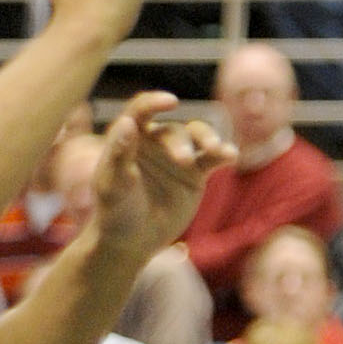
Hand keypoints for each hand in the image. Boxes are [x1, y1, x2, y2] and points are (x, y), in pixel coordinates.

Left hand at [87, 93, 232, 261]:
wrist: (133, 241)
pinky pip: (212, 158)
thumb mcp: (111, 185)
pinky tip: (231, 156)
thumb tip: (127, 122)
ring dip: (208, 138)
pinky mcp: (196, 172)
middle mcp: (155, 141)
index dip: (154, 102)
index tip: (171, 101)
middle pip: (173, 130)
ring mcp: (177, 155)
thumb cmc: (114, 212)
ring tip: (217, 150)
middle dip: (181, 143)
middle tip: (184, 161)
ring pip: (197, 136)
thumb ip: (118, 154)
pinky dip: (223, 153)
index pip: (140, 110)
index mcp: (129, 138)